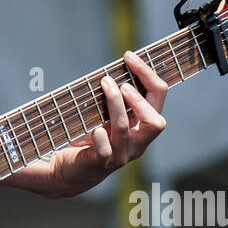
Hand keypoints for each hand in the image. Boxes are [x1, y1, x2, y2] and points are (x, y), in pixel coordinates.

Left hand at [10, 50, 167, 198]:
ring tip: (105, 85)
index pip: (158, 97)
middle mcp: (137, 143)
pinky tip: (93, 127)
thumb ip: (115, 96)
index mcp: (143, 127)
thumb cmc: (90, 136)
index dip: (148, 74)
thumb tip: (113, 66)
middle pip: (157, 122)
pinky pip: (105, 149)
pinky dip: (99, 135)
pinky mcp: (100, 163)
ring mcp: (120, 155)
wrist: (69, 171)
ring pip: (125, 129)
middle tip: (120, 82)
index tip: (129, 56)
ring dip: (115, 104)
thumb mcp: (106, 114)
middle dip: (140, 96)